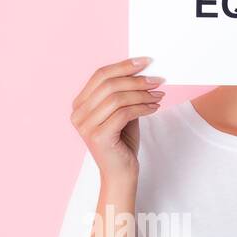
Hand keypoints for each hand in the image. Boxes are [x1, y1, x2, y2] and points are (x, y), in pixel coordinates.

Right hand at [70, 57, 164, 182]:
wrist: (121, 175)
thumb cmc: (122, 143)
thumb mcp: (122, 112)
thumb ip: (124, 93)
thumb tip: (141, 69)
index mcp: (79, 105)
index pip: (100, 75)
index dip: (124, 66)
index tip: (146, 61)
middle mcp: (78, 114)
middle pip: (109, 84)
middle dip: (136, 80)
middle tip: (158, 80)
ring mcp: (85, 126)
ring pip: (117, 98)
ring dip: (142, 94)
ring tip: (159, 95)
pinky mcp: (98, 136)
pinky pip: (123, 113)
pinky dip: (142, 107)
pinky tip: (154, 107)